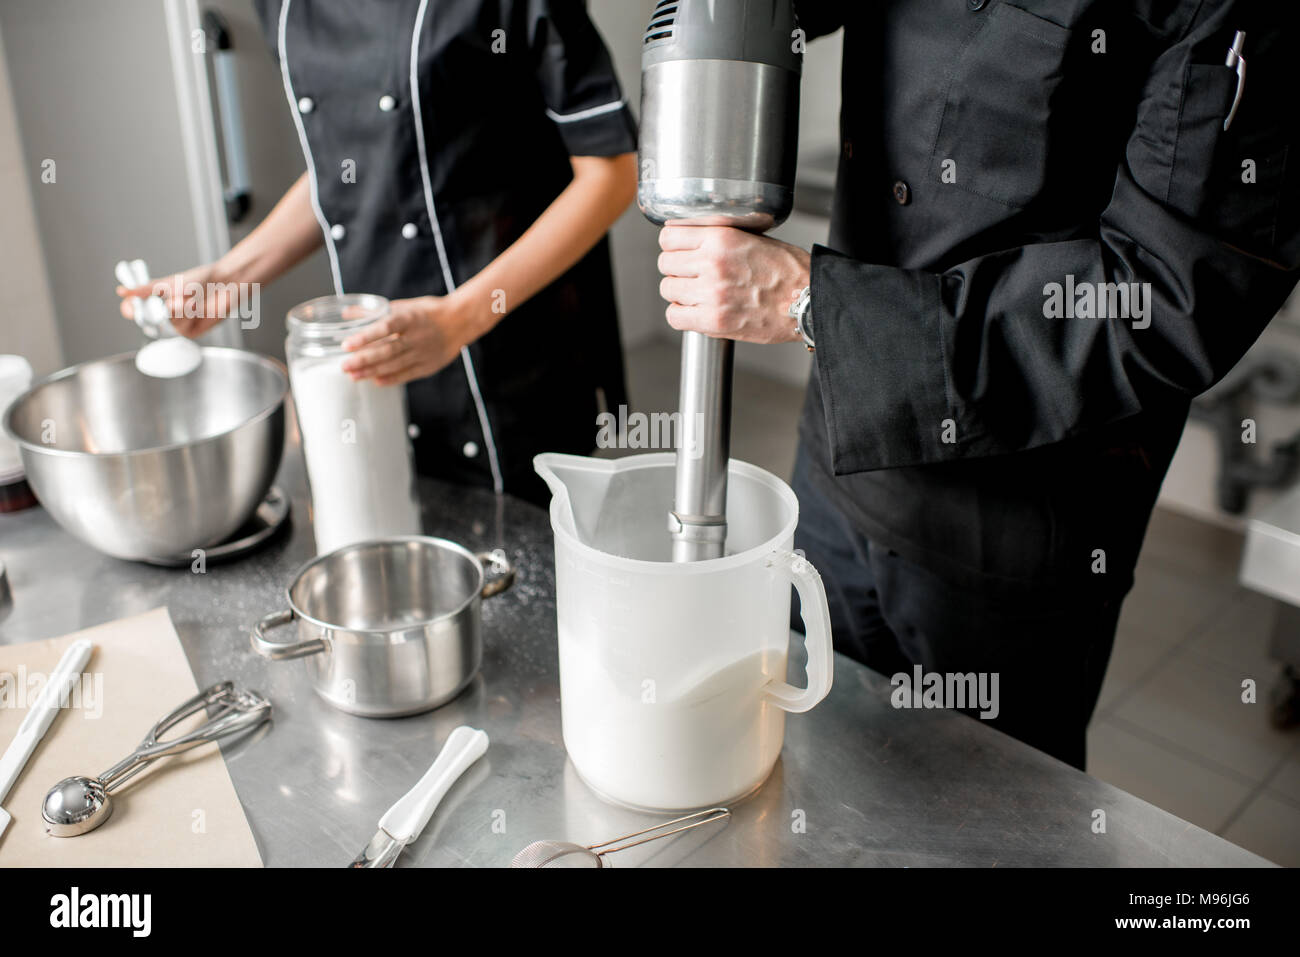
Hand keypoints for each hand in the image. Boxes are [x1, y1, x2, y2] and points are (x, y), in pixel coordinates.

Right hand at [115, 261, 243, 338]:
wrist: (225, 283)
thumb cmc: (200, 281)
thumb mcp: (169, 283)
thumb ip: (146, 289)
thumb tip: (122, 292)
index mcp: (157, 302)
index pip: (137, 310)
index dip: (130, 310)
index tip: (129, 307)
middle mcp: (166, 315)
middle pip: (151, 320)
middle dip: (160, 310)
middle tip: (170, 301)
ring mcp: (179, 325)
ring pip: (169, 323)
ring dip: (180, 309)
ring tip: (192, 297)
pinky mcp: (192, 333)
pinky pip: (183, 328)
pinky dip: (190, 314)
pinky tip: (197, 305)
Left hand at [340, 294, 486, 385]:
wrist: (460, 322)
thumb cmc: (428, 312)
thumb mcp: (403, 307)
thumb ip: (375, 312)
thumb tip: (347, 313)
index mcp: (410, 318)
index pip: (384, 327)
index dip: (365, 337)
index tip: (346, 345)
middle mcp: (416, 337)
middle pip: (387, 350)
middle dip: (363, 360)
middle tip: (344, 366)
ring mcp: (423, 353)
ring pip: (394, 365)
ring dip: (372, 372)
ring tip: (353, 376)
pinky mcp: (428, 366)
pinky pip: (406, 375)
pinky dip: (390, 379)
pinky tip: (375, 381)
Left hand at [657, 225, 810, 343]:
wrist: (808, 302)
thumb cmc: (789, 272)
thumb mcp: (754, 238)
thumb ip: (721, 238)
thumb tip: (694, 242)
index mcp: (721, 238)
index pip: (669, 237)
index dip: (673, 244)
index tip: (679, 250)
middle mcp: (712, 264)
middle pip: (665, 263)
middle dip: (678, 269)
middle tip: (693, 275)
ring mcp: (711, 294)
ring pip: (668, 289)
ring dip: (680, 292)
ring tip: (699, 294)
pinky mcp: (713, 320)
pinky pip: (675, 316)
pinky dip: (682, 315)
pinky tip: (697, 311)